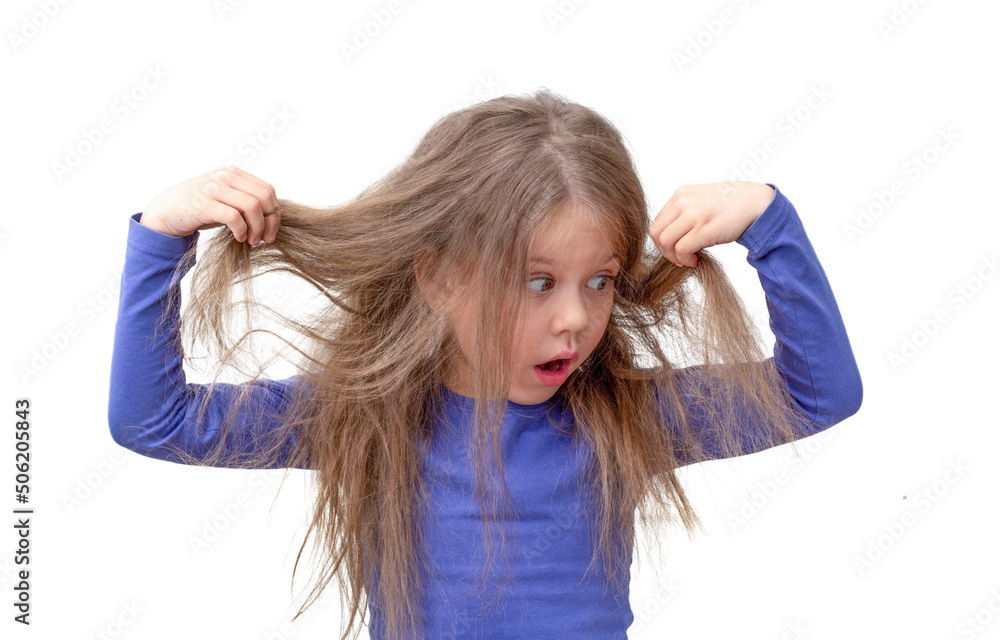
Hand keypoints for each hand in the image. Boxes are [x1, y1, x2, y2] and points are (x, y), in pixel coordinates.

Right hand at [139, 166, 279, 244]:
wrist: (165, 213)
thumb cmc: (199, 209)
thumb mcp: (225, 199)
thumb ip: (245, 200)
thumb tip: (274, 217)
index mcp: (233, 173)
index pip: (267, 190)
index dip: (275, 213)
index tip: (271, 231)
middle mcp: (225, 177)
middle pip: (265, 196)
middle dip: (270, 221)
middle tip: (265, 238)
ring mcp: (214, 189)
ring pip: (253, 206)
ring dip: (257, 228)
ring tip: (252, 241)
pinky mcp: (204, 204)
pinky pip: (234, 217)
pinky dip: (242, 231)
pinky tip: (239, 239)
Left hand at [648, 181, 773, 266]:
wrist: (755, 202)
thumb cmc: (729, 206)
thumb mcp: (700, 201)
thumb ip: (683, 213)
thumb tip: (669, 237)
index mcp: (680, 195)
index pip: (657, 223)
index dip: (662, 241)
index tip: (675, 249)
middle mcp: (683, 202)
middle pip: (657, 233)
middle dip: (665, 251)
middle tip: (679, 258)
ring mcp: (693, 214)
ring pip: (666, 242)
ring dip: (674, 257)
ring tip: (688, 259)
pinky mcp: (704, 228)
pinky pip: (681, 249)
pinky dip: (684, 260)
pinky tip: (694, 260)